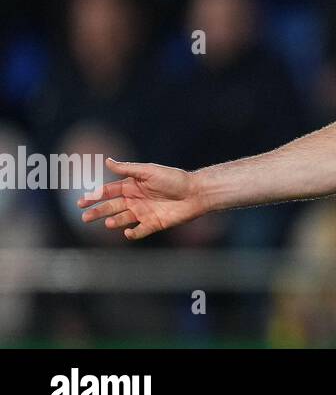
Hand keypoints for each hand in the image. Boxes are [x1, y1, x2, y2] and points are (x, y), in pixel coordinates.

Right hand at [78, 158, 205, 239]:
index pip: (109, 192)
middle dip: (98, 212)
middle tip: (85, 217)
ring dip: (114, 221)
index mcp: (133, 186)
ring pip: (122, 219)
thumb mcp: (148, 171)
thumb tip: (107, 161)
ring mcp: (143, 212)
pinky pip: (139, 231)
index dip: (95, 196)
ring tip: (109, 222)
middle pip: (111, 207)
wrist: (195, 192)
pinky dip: (132, 233)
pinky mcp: (153, 223)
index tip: (81, 202)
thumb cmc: (173, 179)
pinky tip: (127, 232)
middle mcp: (135, 199)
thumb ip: (127, 169)